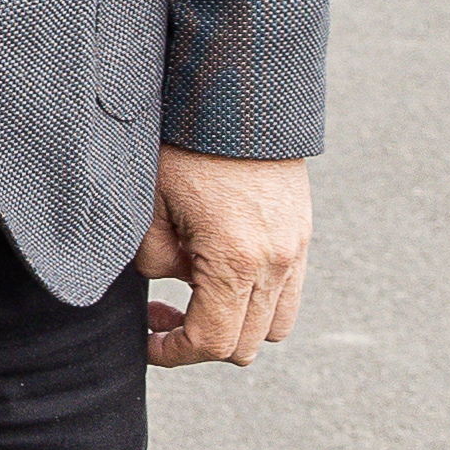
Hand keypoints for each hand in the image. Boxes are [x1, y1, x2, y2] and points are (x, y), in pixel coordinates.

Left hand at [138, 147, 309, 368]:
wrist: (237, 97)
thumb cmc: (185, 146)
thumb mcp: (150, 206)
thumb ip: (154, 260)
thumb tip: (167, 286)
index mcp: (234, 260)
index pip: (210, 341)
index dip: (173, 353)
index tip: (148, 342)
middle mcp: (275, 264)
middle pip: (244, 346)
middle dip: (199, 343)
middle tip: (162, 314)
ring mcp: (295, 251)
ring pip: (273, 328)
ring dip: (234, 326)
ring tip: (195, 294)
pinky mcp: (302, 236)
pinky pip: (287, 295)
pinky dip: (257, 301)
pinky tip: (222, 270)